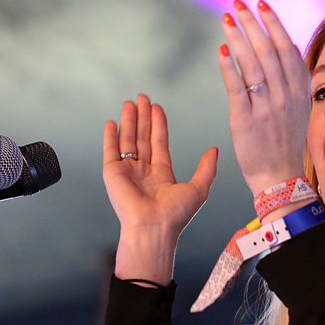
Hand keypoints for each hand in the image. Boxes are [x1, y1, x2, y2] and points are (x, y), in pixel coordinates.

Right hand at [103, 94, 217, 280]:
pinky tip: (112, 122)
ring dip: (128, 121)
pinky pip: (110, 151)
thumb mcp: (199, 188)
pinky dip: (110, 136)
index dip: (158, 124)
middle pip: (142, 137)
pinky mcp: (112, 174)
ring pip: (127, 140)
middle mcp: (143, 171)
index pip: (159, 143)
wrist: (153, 227)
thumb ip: (206, 168)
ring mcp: (127, 172)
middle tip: (143, 97)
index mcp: (162, 175)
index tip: (157, 107)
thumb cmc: (176, 214)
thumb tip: (214, 149)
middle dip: (143, 117)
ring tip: (130, 102)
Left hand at [217, 0, 310, 198]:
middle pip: (268, 50)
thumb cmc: (285, 143)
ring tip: (226, 18)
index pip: (287, 48)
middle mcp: (285, 96)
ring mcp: (266, 108)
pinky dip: (229, 67)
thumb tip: (289, 45)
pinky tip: (221, 50)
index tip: (261, 5)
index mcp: (299, 91)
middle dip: (253, 23)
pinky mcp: (246, 120)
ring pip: (252, 64)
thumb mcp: (298, 107)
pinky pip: (237, 87)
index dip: (274, 24)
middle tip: (239, 4)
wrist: (279, 178)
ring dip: (238, 37)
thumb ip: (294, 78)